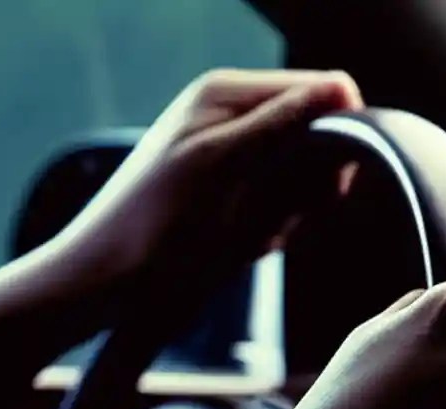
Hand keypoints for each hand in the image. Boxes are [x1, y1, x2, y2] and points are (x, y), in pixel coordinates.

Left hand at [54, 68, 363, 307]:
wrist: (104, 281)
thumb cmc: (152, 227)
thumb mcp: (222, 167)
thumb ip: (280, 123)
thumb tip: (341, 89)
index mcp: (227, 92)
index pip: (325, 91)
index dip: (336, 138)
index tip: (320, 186)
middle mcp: (232, 114)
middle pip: (320, 135)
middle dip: (310, 183)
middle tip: (272, 217)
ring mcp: (233, 152)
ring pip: (306, 176)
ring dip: (290, 212)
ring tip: (248, 234)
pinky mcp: (232, 191)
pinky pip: (282, 204)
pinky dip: (272, 229)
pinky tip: (241, 244)